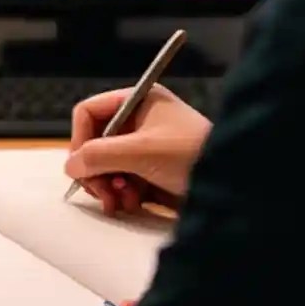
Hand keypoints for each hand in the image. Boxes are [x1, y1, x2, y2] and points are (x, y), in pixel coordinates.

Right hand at [66, 84, 211, 215]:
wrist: (234, 185)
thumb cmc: (193, 154)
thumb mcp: (140, 152)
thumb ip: (100, 155)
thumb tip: (70, 166)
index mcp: (138, 101)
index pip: (90, 112)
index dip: (80, 139)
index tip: (82, 165)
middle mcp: (139, 121)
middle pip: (95, 143)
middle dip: (95, 170)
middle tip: (102, 191)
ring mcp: (145, 148)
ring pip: (106, 166)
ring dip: (107, 186)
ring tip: (120, 201)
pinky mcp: (152, 171)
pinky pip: (122, 181)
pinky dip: (121, 195)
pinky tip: (131, 204)